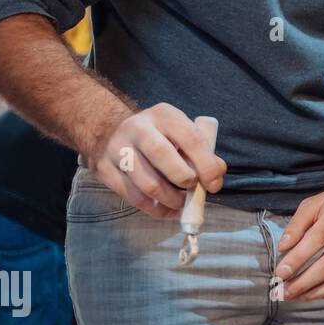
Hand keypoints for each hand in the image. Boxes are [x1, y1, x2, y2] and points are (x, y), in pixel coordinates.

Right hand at [90, 103, 225, 218]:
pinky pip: (133, 197)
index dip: (206, 165)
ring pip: (147, 182)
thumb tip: (217, 173)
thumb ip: (201, 150)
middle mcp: (138, 128)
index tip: (214, 184)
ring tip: (181, 202)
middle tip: (193, 190)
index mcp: (164, 115)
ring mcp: (117, 149)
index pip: (190, 138)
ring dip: (170, 199)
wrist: (108, 130)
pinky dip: (155, 209)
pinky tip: (167, 209)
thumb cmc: (157, 135)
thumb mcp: (180, 131)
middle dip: (184, 179)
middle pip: (162, 155)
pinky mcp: (105, 170)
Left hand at [275, 182, 323, 300]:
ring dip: (315, 292)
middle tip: (282, 291)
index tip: (280, 272)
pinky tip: (311, 293)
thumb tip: (283, 248)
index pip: (318, 239)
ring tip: (294, 296)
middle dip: (304, 282)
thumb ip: (297, 224)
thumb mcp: (314, 203)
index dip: (298, 258)